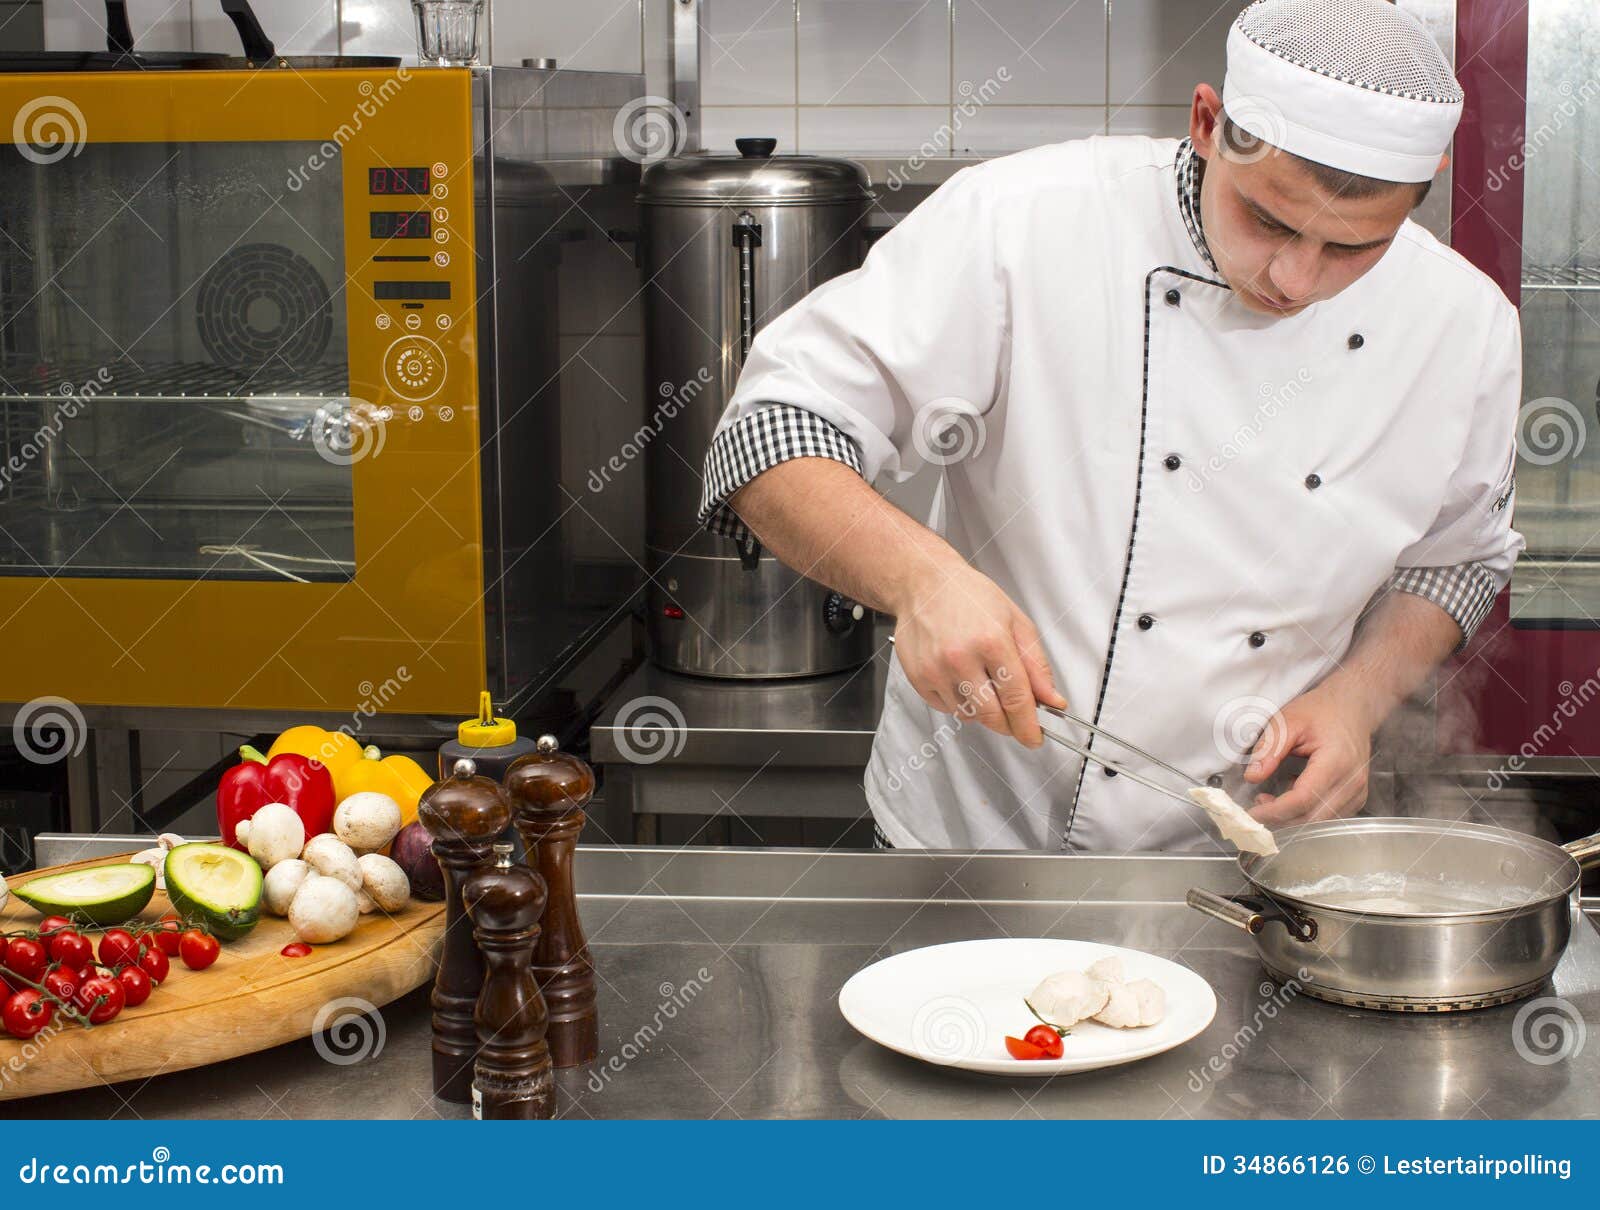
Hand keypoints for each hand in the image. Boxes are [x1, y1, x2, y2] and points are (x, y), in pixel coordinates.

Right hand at [889, 562, 1064, 746]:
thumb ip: (1036, 666)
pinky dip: (959, 702)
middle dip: (1008, 724)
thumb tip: (1052, 699)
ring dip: (982, 710)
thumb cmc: (969, 597)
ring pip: (968, 715)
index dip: (1029, 725)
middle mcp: (960, 657)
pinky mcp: (919, 678)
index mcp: (991, 641)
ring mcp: (935, 670)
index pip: (1016, 699)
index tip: (1034, 737)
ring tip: (982, 680)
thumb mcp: (1015, 623)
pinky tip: (961, 678)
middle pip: (991, 715)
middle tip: (1014, 717)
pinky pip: (946, 709)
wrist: (925, 583)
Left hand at [1243, 676, 1377, 826]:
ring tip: (1270, 799)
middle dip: (1280, 819)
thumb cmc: (1322, 711)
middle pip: (1312, 817)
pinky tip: (1291, 793)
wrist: (1353, 707)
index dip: (1275, 811)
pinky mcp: (1356, 796)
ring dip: (1291, 818)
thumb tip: (1252, 776)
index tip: (1252, 812)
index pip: (1303, 799)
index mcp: (1336, 761)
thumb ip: (1269, 749)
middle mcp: (1352, 781)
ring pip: (1320, 821)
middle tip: (1256, 808)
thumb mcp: (1288, 721)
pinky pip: (1328, 815)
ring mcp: (1357, 791)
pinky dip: (1305, 812)